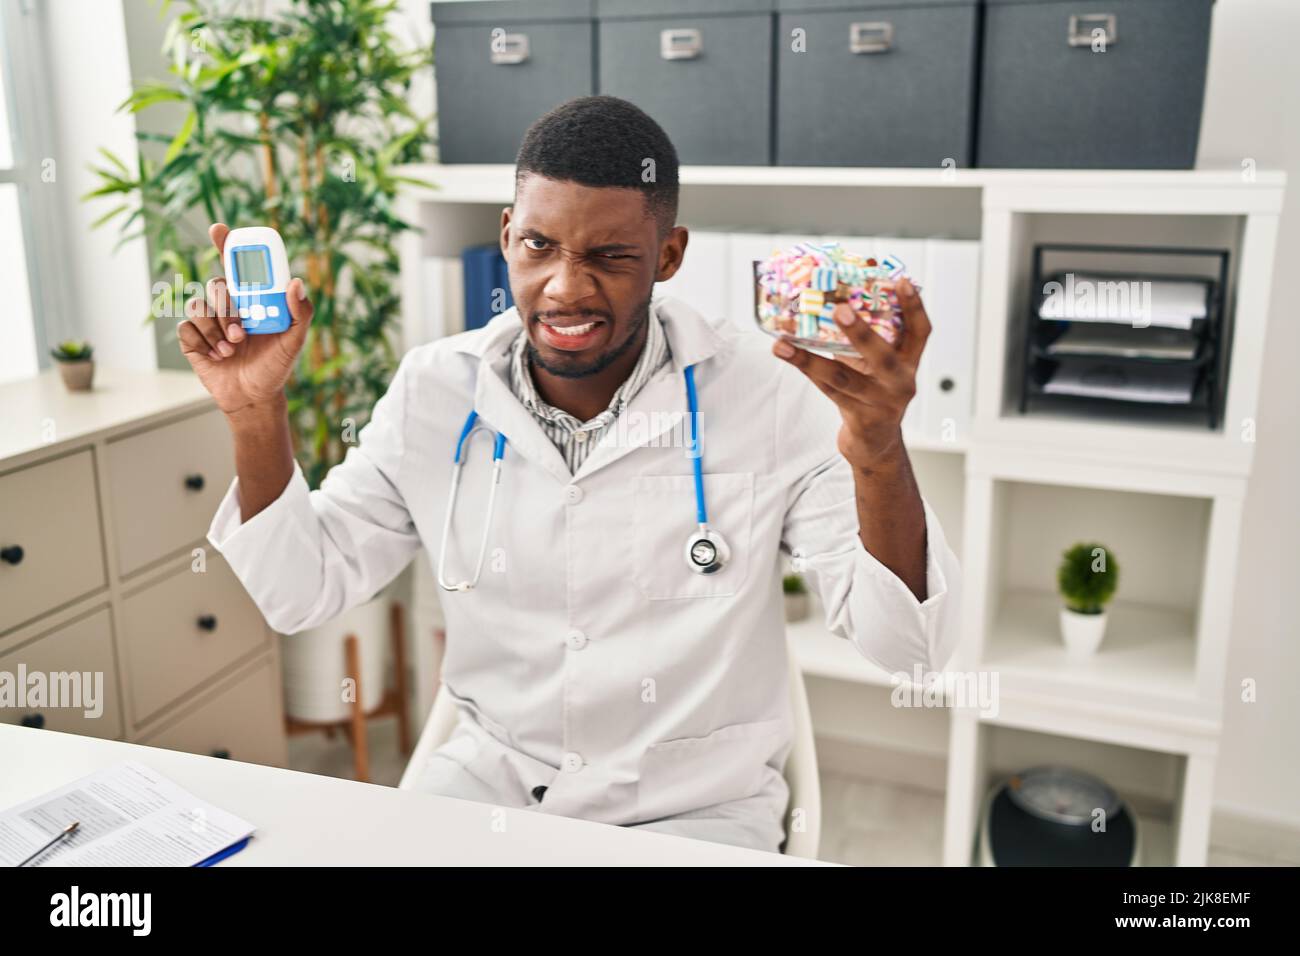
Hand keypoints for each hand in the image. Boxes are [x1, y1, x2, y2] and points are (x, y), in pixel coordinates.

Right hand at [177, 223, 312, 415]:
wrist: (254, 397)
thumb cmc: (276, 367)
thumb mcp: (294, 341)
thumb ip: (300, 313)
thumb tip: (295, 282)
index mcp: (251, 299)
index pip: (237, 265)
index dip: (226, 244)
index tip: (219, 229)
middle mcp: (227, 304)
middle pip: (216, 284)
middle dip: (226, 306)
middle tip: (242, 331)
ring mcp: (207, 320)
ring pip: (198, 305)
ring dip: (216, 329)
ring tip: (232, 349)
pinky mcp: (191, 338)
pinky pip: (187, 327)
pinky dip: (204, 343)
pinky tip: (218, 357)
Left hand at [772, 277, 931, 468]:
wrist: (875, 443)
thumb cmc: (872, 392)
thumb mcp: (876, 364)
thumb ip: (865, 337)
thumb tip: (833, 296)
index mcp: (908, 362)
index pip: (919, 331)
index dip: (913, 306)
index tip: (902, 281)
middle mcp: (900, 382)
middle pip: (882, 355)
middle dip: (860, 331)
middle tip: (840, 309)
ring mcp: (881, 404)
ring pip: (842, 378)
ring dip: (809, 359)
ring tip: (782, 344)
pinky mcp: (861, 419)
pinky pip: (829, 391)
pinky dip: (808, 372)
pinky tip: (789, 357)